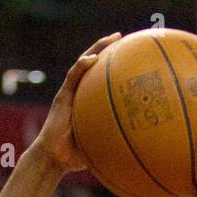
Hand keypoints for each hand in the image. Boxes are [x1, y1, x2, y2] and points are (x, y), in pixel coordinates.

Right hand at [31, 33, 120, 172]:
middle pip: (93, 65)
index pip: (100, 78)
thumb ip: (116, 140)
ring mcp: (70, 93)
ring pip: (83, 64)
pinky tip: (93, 59)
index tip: (128, 55)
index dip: (112, 65)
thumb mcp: (102, 146)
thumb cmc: (77, 156)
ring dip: (96, 49)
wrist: (54, 159)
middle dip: (106, 49)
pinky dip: (82, 65)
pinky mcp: (62, 96)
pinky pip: (73, 76)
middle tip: (120, 38)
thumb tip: (141, 145)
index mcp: (88, 102)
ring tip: (111, 40)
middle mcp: (79, 93)